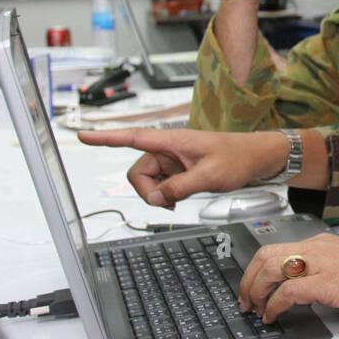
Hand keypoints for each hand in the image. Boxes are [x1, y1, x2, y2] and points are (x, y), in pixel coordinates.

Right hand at [78, 128, 287, 206]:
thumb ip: (180, 187)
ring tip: (179, 200)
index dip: (106, 137)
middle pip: (137, 171)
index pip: (133, 137)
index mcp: (172, 141)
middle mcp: (167, 149)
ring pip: (147, 181)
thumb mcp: (210, 176)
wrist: (256, 158)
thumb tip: (157, 198)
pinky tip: (179, 199)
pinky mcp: (177, 170)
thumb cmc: (238, 158)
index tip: (82, 135)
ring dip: (157, 195)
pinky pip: (159, 185)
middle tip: (169, 203)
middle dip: (147, 191)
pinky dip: (164, 195)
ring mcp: (172, 160)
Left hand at [239, 235, 338, 322]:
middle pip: (266, 255)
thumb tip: (303, 288)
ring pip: (271, 268)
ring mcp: (322, 264)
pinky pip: (288, 291)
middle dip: (248, 279)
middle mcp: (319, 248)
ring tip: (256, 310)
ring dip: (256, 292)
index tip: (252, 286)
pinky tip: (274, 316)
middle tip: (245, 301)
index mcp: (322, 243)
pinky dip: (274, 305)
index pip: (276, 248)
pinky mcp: (328, 283)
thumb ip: (323, 270)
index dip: (256, 269)